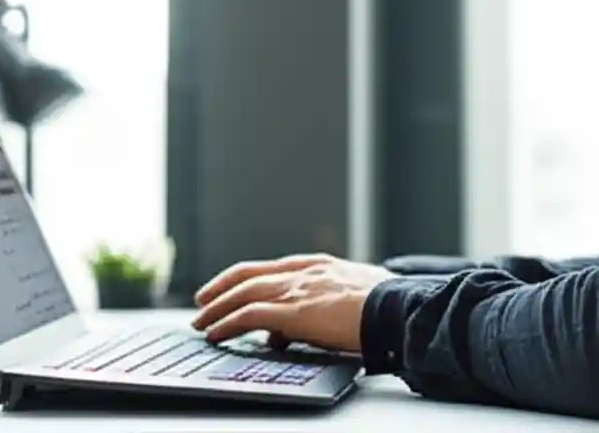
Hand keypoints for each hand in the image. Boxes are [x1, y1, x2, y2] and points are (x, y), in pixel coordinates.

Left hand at [191, 253, 396, 352]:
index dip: (245, 278)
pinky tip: (215, 333)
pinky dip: (227, 322)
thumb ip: (321, 306)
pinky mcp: (294, 312)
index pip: (271, 268)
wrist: (397, 309)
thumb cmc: (385, 307)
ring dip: (217, 308)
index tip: (231, 287)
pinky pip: (249, 315)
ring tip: (201, 322)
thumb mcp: (350, 297)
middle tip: (203, 301)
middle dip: (222, 289)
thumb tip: (294, 330)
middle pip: (249, 276)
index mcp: (318, 266)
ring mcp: (297, 289)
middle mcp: (303, 272)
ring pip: (243, 293)